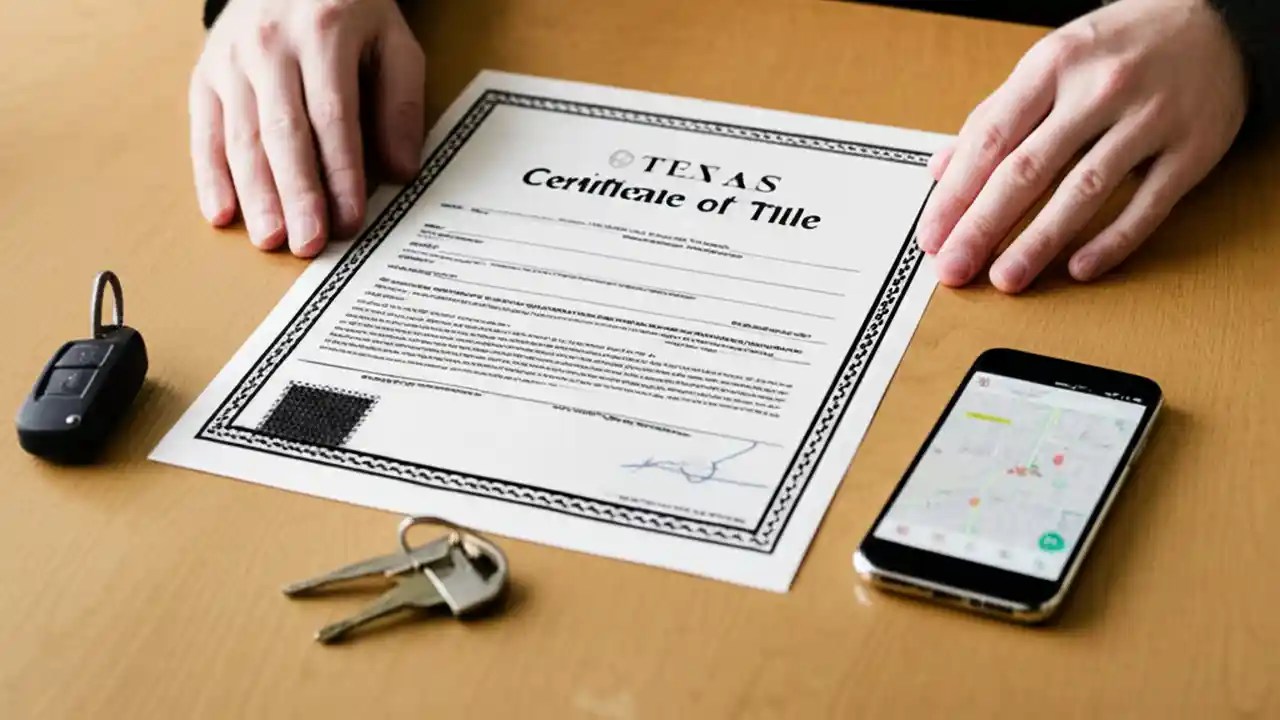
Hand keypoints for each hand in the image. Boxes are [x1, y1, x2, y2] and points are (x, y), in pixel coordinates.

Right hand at [189, 0, 425, 256]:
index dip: (341, 174)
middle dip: (296, 193)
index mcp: (323, 34)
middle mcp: (270, 46)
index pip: (332, 117)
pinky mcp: (206, 73)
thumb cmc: (350, 10)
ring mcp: (231, 60)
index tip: (350, 219)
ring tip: (270, 240)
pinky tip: (221, 214)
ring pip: (241, 136)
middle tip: (307, 243)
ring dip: (255, 195)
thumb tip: (401, 169)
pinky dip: (210, 175)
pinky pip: (205, 129)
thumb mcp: (394, 40)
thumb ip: (401, 102)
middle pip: (282, 132)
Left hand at [917, 0, 1247, 292]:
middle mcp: (1099, 88)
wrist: (1215, 22)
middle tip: (955, 268)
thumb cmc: (1119, 47)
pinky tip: (1079, 269)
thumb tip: (941, 170)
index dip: (956, 195)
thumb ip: (994, 117)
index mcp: (1052, 64)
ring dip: (1039, 241)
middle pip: (1028, 169)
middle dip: (984, 226)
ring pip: (1084, 190)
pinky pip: (1148, 205)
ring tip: (1006, 278)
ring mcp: (1149, 118)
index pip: (991, 139)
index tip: (932, 237)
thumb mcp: (1050, 63)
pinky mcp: (1193, 148)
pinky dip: (1112, 241)